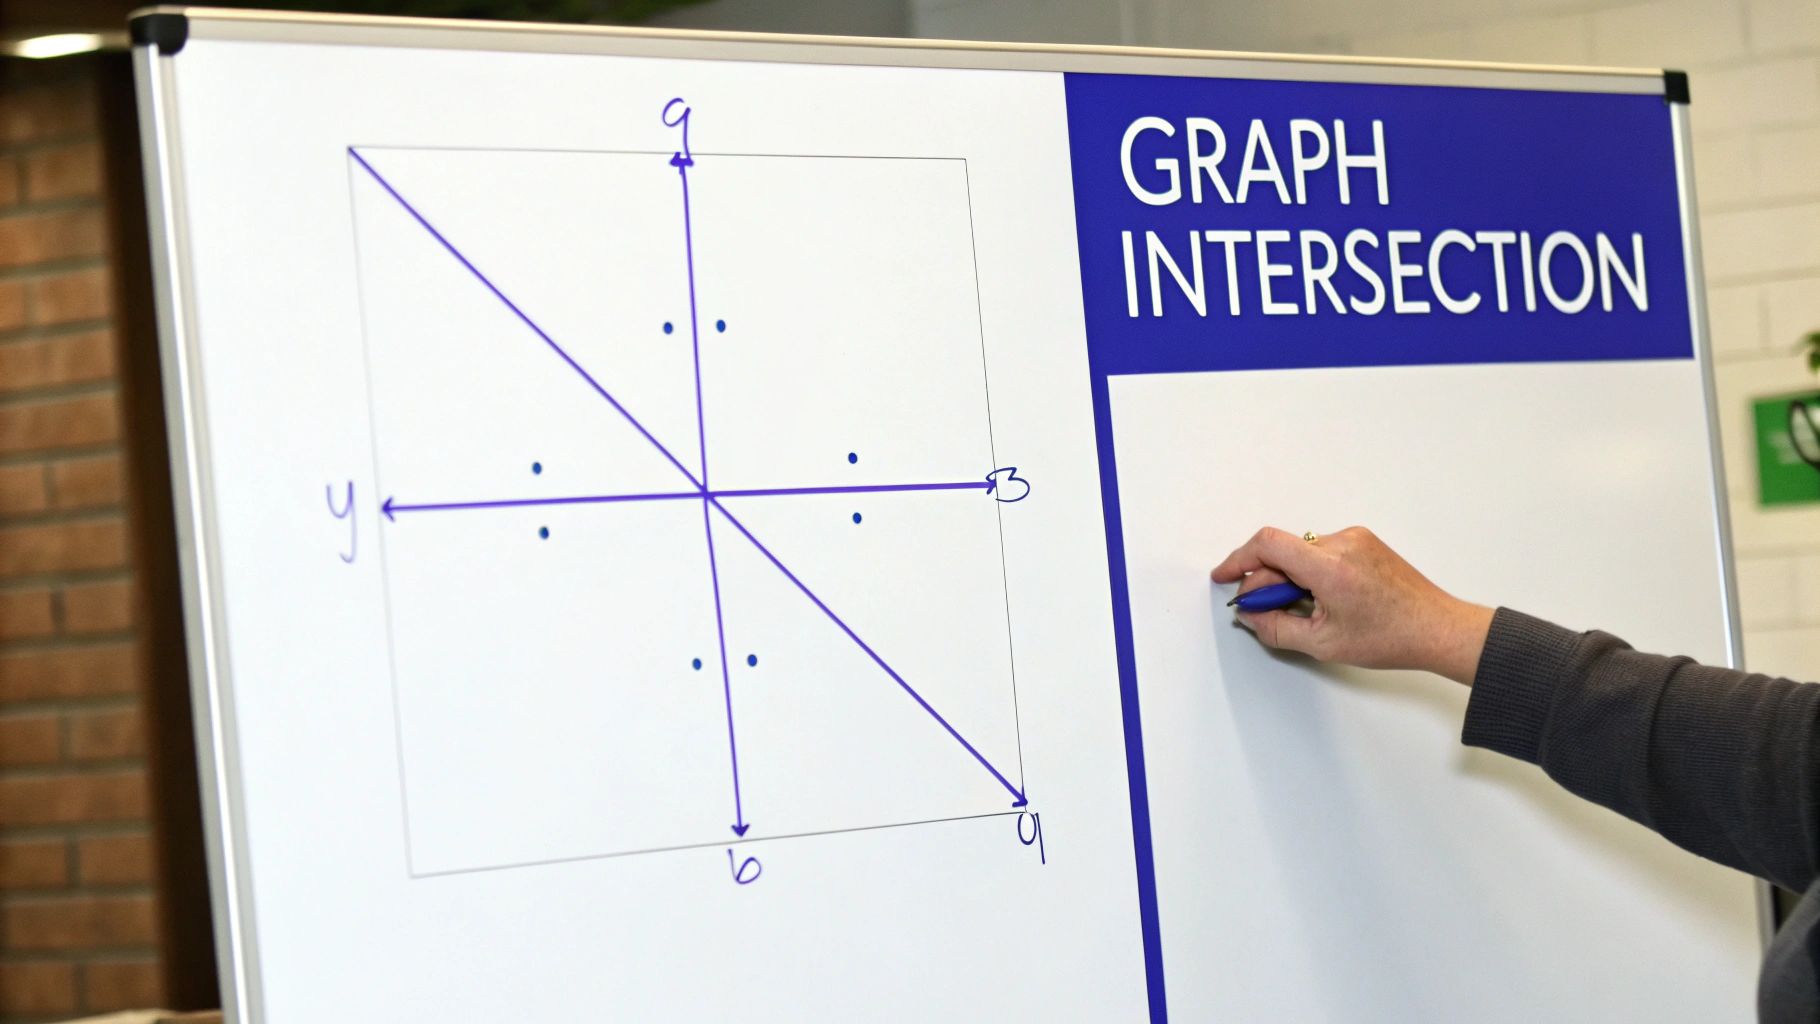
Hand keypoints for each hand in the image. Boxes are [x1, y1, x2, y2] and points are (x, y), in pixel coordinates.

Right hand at [1210, 527, 1494, 685]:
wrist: (1437, 628)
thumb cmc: (1392, 637)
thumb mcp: (1323, 644)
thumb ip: (1276, 628)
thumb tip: (1250, 616)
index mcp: (1330, 567)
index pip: (1267, 545)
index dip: (1239, 560)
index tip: (1226, 578)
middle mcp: (1342, 544)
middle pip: (1282, 551)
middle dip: (1265, 581)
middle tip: (1262, 611)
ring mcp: (1356, 539)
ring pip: (1301, 552)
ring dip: (1290, 577)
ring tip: (1302, 609)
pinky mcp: (1365, 542)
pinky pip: (1322, 551)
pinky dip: (1310, 572)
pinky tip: (1320, 598)